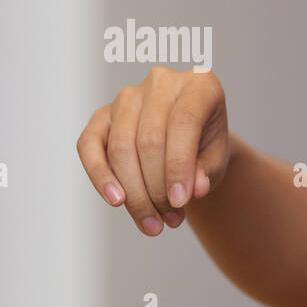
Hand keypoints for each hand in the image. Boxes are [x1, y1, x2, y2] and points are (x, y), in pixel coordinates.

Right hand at [76, 65, 229, 235]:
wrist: (192, 141)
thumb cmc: (207, 147)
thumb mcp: (217, 159)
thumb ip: (207, 171)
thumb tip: (194, 189)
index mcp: (199, 85)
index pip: (184, 122)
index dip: (179, 166)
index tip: (180, 202)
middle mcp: (161, 82)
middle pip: (149, 140)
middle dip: (157, 189)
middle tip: (168, 221)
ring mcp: (127, 96)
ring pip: (121, 147)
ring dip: (135, 193)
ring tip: (153, 224)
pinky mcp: (102, 114)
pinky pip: (89, 145)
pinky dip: (100, 176)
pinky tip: (117, 201)